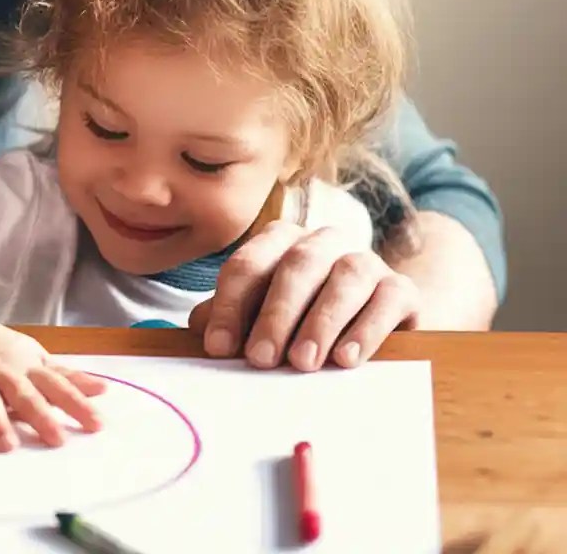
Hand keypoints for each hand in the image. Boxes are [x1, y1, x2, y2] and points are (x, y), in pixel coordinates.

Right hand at [0, 314, 104, 450]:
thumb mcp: (34, 358)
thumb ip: (66, 377)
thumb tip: (103, 389)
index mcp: (26, 366)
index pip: (56, 385)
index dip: (77, 404)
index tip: (97, 424)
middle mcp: (0, 369)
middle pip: (22, 393)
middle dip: (40, 415)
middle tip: (57, 439)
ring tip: (7, 445)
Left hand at [190, 222, 420, 371]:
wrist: (369, 325)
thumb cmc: (298, 322)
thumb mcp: (259, 319)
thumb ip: (231, 320)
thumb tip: (201, 332)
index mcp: (280, 242)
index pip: (249, 265)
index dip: (230, 306)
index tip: (219, 348)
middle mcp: (323, 242)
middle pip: (297, 265)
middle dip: (275, 314)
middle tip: (261, 359)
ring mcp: (366, 260)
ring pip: (346, 276)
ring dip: (321, 321)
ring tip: (303, 362)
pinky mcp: (402, 288)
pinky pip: (388, 299)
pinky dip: (367, 328)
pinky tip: (347, 358)